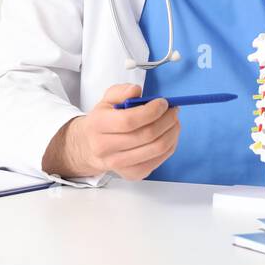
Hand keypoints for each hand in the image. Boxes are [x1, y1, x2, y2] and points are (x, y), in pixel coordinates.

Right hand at [46, 83, 179, 179]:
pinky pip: (159, 159)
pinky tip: (168, 134)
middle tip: (173, 110)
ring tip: (173, 121)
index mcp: (97, 125)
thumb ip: (121, 92)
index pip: (129, 121)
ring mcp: (119, 164)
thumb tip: (136, 91)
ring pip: (156, 149)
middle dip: (166, 120)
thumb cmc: (102, 122)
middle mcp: (105, 148)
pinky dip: (170, 145)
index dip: (151, 111)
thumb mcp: (106, 100)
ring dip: (172, 132)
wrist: (90, 148)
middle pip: (146, 135)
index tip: (163, 103)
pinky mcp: (132, 174)